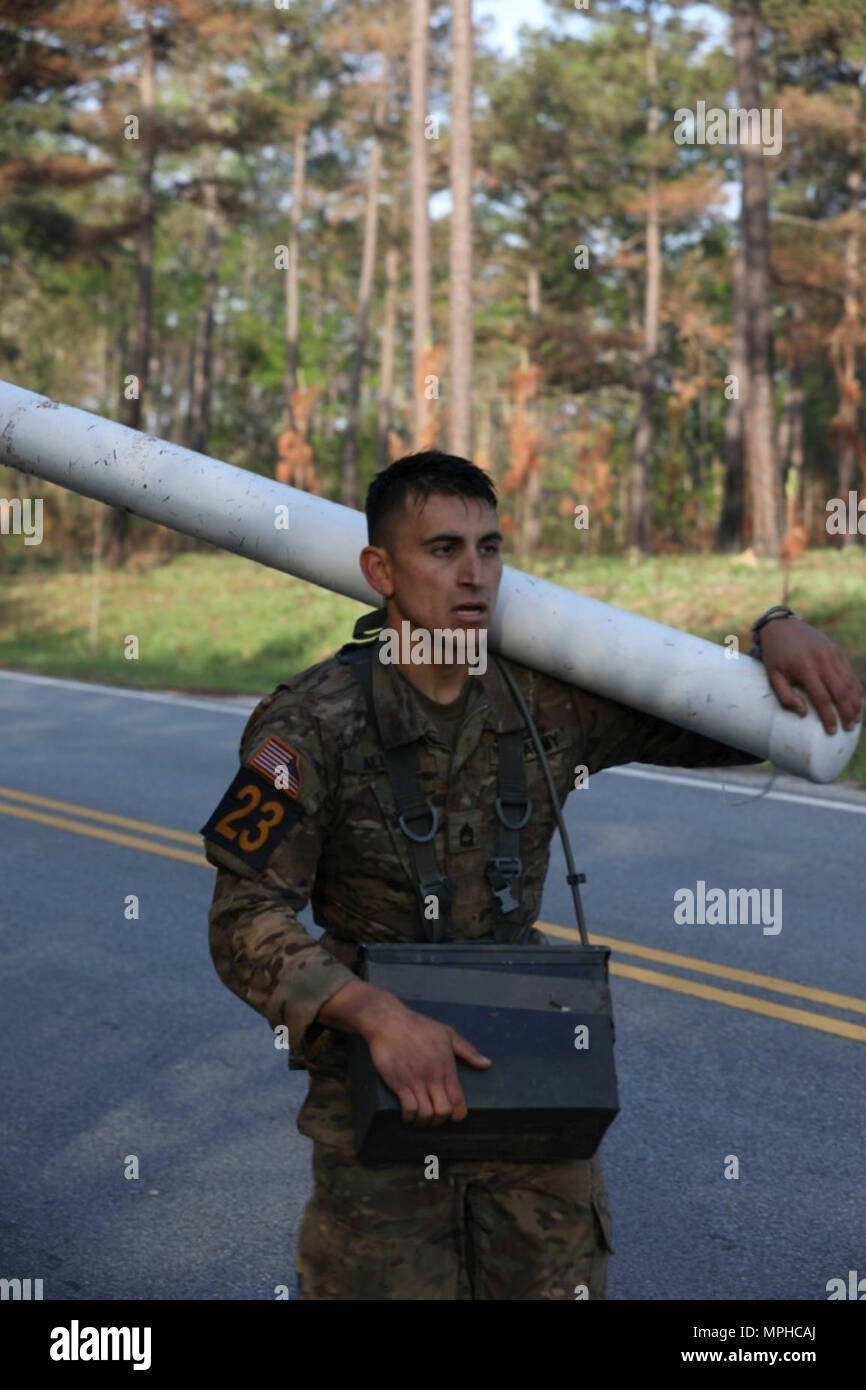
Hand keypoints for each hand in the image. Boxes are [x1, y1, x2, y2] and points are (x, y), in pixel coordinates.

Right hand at [363, 1002, 491, 1125]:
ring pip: (426, 1113)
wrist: (389, 1022)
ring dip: (424, 1121)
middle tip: (436, 1119)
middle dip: (441, 1121)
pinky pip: (408, 1109)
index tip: (455, 1117)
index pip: (458, 1099)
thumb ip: (468, 1051)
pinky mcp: (398, 1083)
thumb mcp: (447, 1034)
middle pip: (443, 1111)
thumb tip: (487, 1064)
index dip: (459, 1114)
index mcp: (447, 1066)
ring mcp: (415, 1081)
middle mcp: (433, 1077)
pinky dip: (409, 1117)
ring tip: (421, 1120)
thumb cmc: (419, 1026)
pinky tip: (408, 1115)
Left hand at [757, 618, 863, 734]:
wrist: (782, 627)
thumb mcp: (773, 677)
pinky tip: (858, 702)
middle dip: (847, 713)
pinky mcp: (837, 651)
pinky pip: (850, 673)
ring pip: (849, 683)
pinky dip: (856, 689)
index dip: (829, 716)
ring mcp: (832, 654)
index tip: (832, 731)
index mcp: (804, 668)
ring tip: (855, 719)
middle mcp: (821, 660)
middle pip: (840, 692)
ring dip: (855, 703)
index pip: (822, 698)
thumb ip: (785, 697)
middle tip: (849, 728)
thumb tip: (803, 714)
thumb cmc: (776, 657)